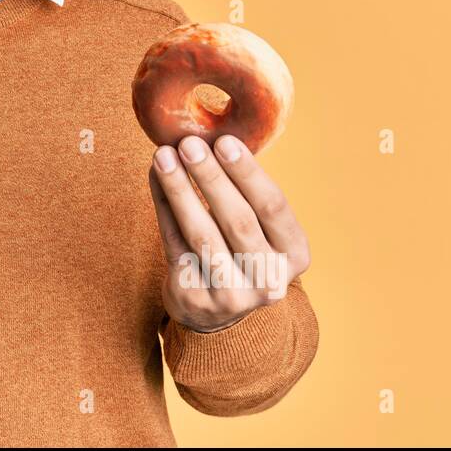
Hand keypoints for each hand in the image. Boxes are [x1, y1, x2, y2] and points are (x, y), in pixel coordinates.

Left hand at [148, 134, 310, 333]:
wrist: (216, 312)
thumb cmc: (239, 248)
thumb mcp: (260, 228)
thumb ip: (244, 192)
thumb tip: (210, 138)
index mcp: (294, 254)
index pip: (273, 207)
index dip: (248, 173)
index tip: (224, 141)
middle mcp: (269, 279)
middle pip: (238, 220)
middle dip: (211, 177)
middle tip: (188, 144)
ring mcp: (232, 295)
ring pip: (201, 233)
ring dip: (180, 189)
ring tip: (163, 156)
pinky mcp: (194, 297)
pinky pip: (173, 242)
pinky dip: (163, 206)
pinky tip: (156, 177)